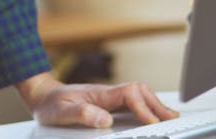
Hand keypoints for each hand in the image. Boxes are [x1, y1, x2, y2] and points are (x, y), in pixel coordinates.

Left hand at [16, 72, 178, 127]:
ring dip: (155, 105)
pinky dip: (146, 108)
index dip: (143, 108)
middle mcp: (107, 93)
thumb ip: (81, 114)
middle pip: (139, 92)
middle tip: (173, 120)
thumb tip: (105, 121)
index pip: (128, 95)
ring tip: (170, 119)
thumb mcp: (60, 112)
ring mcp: (108, 97)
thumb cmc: (50, 103)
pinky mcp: (108, 103)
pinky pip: (132, 102)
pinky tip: (152, 117)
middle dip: (157, 105)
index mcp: (99, 94)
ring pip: (138, 95)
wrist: (42, 96)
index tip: (152, 123)